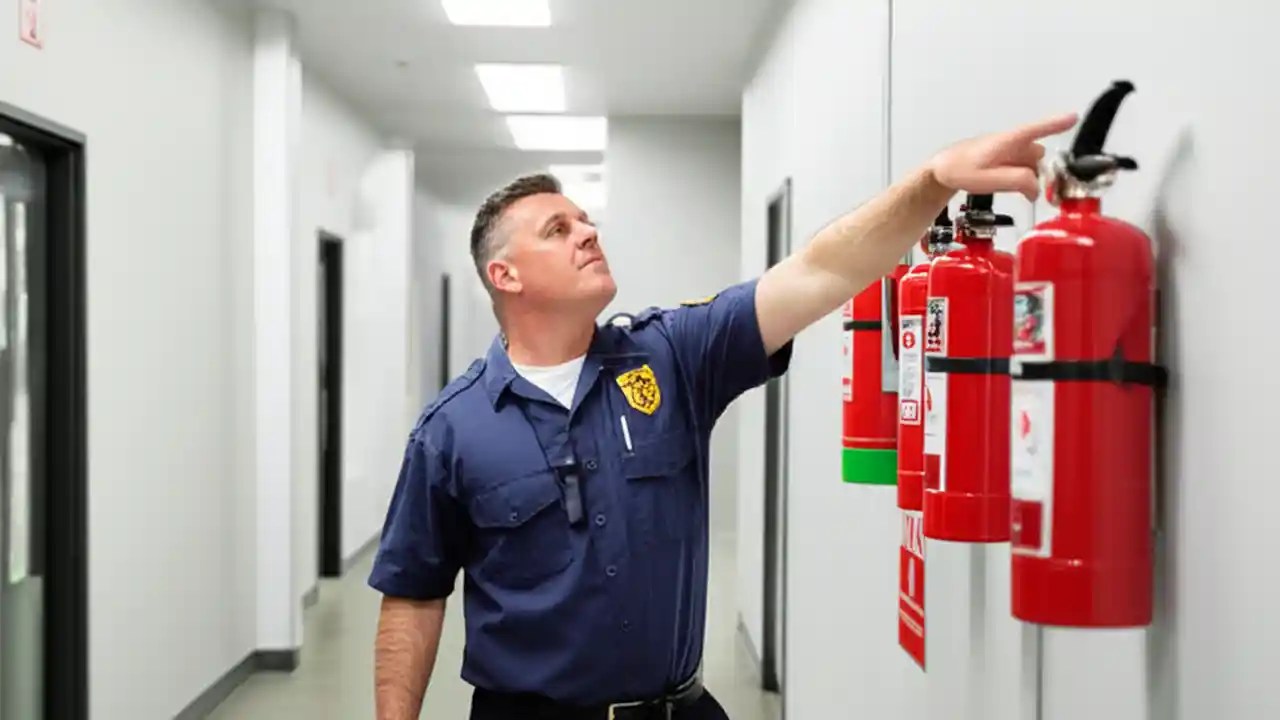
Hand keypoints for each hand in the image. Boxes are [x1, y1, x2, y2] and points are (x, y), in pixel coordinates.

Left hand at [928, 114, 1078, 200]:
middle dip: (1042, 171)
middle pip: (1039, 154)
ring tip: (1018, 191)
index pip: (1035, 129)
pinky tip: (1014, 187)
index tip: (1074, 118)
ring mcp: (1009, 150)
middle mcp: (1011, 142)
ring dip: (1031, 176)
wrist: (942, 170)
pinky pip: (1024, 167)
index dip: (1055, 124)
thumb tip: (1036, 184)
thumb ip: (1015, 180)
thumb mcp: (986, 180)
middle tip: (1038, 191)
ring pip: (1033, 162)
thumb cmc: (959, 170)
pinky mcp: (1007, 158)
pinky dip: (1024, 178)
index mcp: (1006, 142)